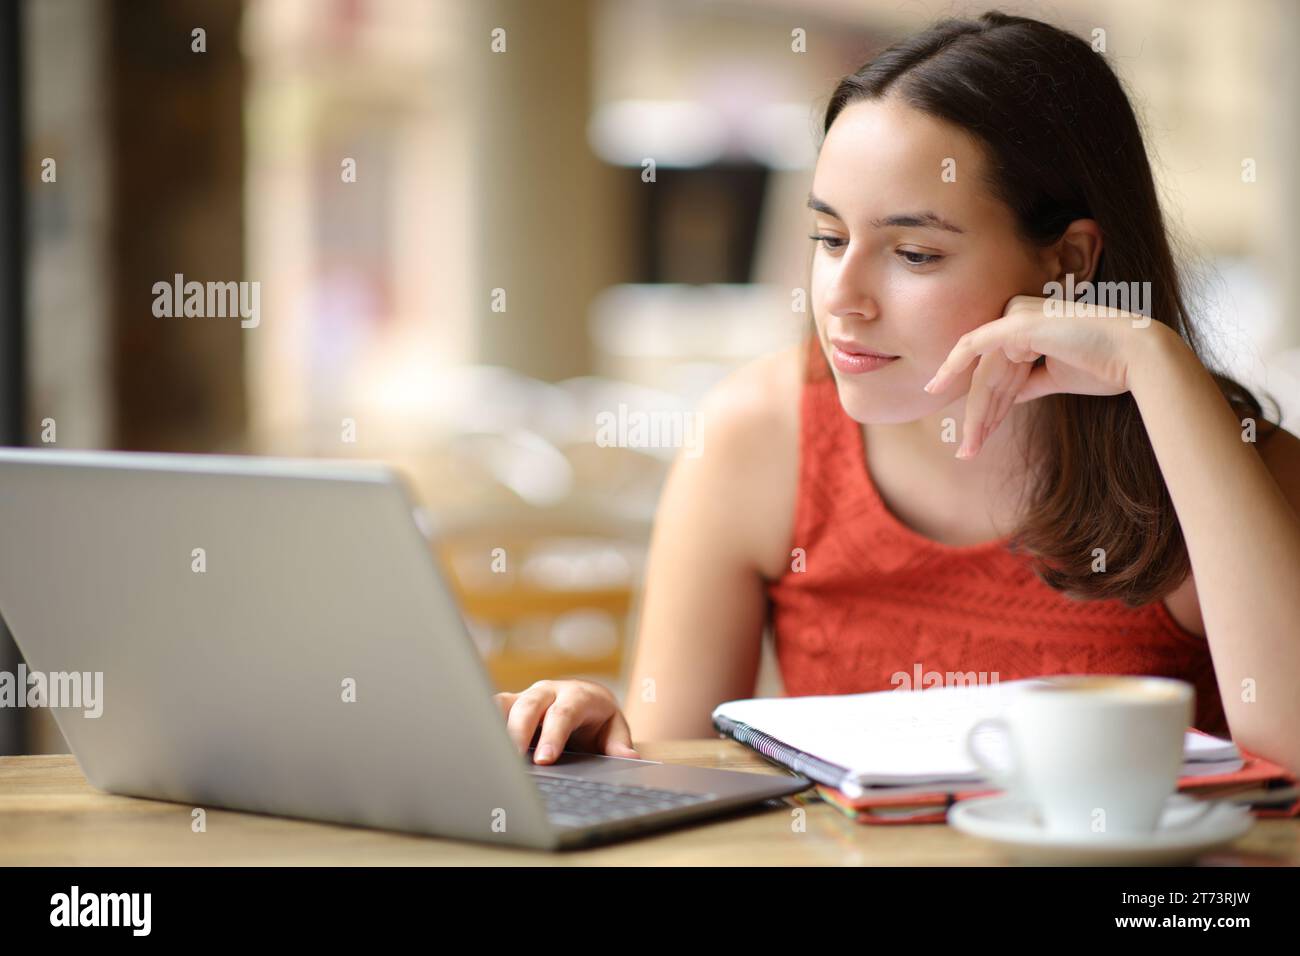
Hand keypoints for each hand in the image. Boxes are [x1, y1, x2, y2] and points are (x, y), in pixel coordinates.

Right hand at [494, 679, 639, 764]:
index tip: (545, 759)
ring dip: (493, 724)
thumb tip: (628, 757)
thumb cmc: (598, 721)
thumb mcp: (614, 730)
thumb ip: (619, 743)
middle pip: (530, 705)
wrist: (586, 702)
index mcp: (577, 695)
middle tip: (513, 759)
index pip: (564, 713)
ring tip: (485, 751)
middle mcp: (549, 691)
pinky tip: (473, 744)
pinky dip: (482, 723)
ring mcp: (527, 696)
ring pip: (504, 703)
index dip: (553, 735)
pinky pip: (491, 709)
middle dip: (519, 732)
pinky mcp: (510, 705)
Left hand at [921, 294, 1157, 457]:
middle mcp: (1019, 316)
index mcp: (1030, 326)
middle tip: (968, 450)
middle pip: (989, 376)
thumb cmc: (1106, 366)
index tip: (978, 435)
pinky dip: (953, 366)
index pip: (1000, 372)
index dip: (988, 407)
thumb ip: (1027, 383)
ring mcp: (1017, 317)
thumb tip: (1006, 398)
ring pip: (984, 374)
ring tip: (969, 447)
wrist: (1138, 357)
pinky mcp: (1016, 325)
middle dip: (978, 416)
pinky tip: (937, 387)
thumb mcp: (1055, 378)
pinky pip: (973, 345)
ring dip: (976, 414)